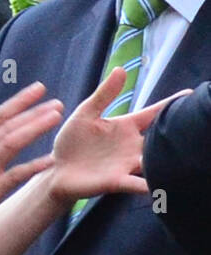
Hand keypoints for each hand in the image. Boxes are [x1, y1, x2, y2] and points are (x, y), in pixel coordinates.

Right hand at [0, 82, 62, 244]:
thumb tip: (0, 138)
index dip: (19, 101)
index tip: (38, 88)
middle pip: (7, 125)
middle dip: (33, 111)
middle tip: (57, 102)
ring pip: (11, 142)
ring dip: (35, 128)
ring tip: (56, 118)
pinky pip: (14, 175)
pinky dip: (33, 166)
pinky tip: (51, 160)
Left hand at [47, 67, 189, 203]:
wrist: (57, 170)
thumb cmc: (72, 141)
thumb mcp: (85, 113)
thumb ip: (104, 94)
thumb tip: (121, 69)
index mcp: (126, 126)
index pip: (154, 113)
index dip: (171, 104)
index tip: (191, 94)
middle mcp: (132, 146)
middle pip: (161, 139)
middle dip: (178, 134)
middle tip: (198, 127)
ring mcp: (127, 164)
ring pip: (155, 161)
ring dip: (167, 159)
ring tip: (186, 155)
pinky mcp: (117, 181)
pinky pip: (137, 184)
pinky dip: (147, 184)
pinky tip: (158, 184)